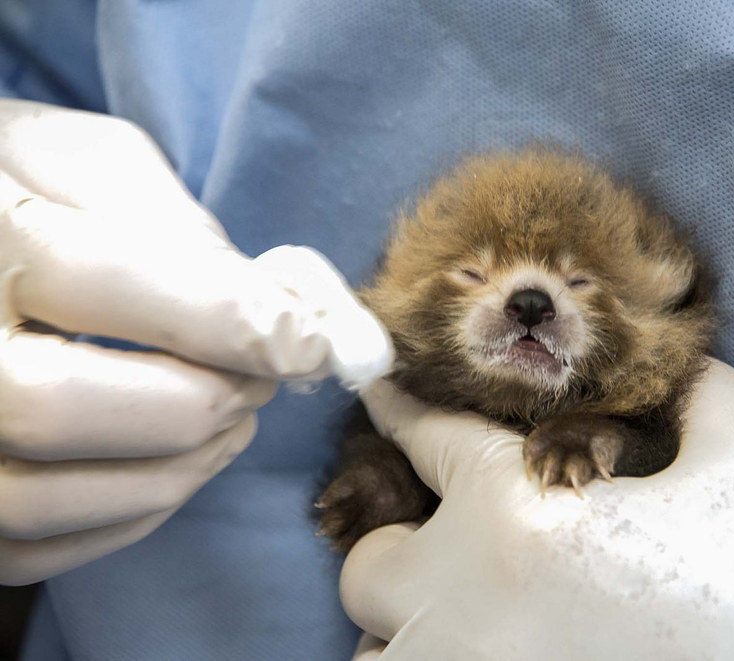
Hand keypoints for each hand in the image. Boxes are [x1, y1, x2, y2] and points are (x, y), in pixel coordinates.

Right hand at [0, 100, 391, 584]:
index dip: (218, 319)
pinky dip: (133, 513)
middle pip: (55, 406)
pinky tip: (180, 462)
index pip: (95, 279)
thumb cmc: (22, 188)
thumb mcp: (86, 165)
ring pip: (41, 497)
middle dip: (194, 402)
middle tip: (264, 380)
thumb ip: (169, 223)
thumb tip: (267, 308)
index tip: (304, 341)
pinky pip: (33, 545)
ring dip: (174, 469)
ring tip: (234, 421)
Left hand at [341, 360, 733, 659]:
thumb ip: (684, 389)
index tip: (385, 393)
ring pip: (383, 654)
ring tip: (467, 612)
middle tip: (451, 538)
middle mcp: (476, 603)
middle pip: (372, 570)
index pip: (430, 436)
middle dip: (403, 544)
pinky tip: (496, 652)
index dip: (405, 406)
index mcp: (524, 509)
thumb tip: (660, 368)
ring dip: (411, 627)